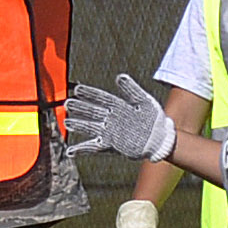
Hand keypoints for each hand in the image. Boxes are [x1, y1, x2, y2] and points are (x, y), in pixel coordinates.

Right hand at [58, 76, 176, 162]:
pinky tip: (71, 151)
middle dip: (80, 108)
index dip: (90, 94)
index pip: (102, 98)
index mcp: (120, 106)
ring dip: (79, 125)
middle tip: (67, 104)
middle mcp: (113, 118)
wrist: (161, 139)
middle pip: (93, 111)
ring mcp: (111, 132)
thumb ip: (132, 90)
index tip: (77, 89)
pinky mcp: (112, 145)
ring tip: (67, 123)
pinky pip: (94, 147)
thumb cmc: (154, 118)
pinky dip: (82, 149)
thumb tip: (119, 77)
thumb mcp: (145, 101)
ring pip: (91, 127)